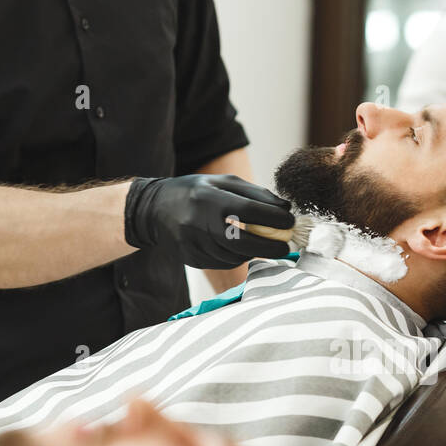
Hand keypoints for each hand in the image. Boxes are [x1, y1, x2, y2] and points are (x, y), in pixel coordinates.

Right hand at [124, 175, 294, 268]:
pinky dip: (237, 257)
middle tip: (286, 246)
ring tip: (260, 242)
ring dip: (254, 252)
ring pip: (236, 256)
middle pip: (244, 243)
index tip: (290, 222)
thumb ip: (256, 193)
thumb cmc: (197, 192)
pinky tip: (237, 247)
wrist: (155, 209)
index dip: (274, 219)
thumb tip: (285, 209)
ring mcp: (194, 244)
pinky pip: (224, 263)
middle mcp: (199, 222)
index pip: (250, 211)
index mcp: (209, 197)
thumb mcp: (223, 182)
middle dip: (270, 247)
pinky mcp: (192, 259)